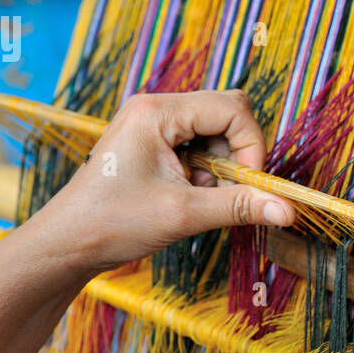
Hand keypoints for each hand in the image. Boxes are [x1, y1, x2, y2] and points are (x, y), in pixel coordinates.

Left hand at [28, 89, 295, 274]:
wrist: (65, 245)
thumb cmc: (111, 224)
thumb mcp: (183, 215)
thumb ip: (240, 206)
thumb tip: (288, 210)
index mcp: (156, 111)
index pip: (232, 108)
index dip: (251, 146)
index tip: (248, 186)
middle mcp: (154, 108)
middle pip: (226, 115)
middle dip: (236, 157)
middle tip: (222, 194)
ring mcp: (152, 125)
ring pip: (215, 134)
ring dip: (219, 169)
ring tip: (196, 200)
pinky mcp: (151, 143)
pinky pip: (197, 147)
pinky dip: (204, 174)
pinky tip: (185, 198)